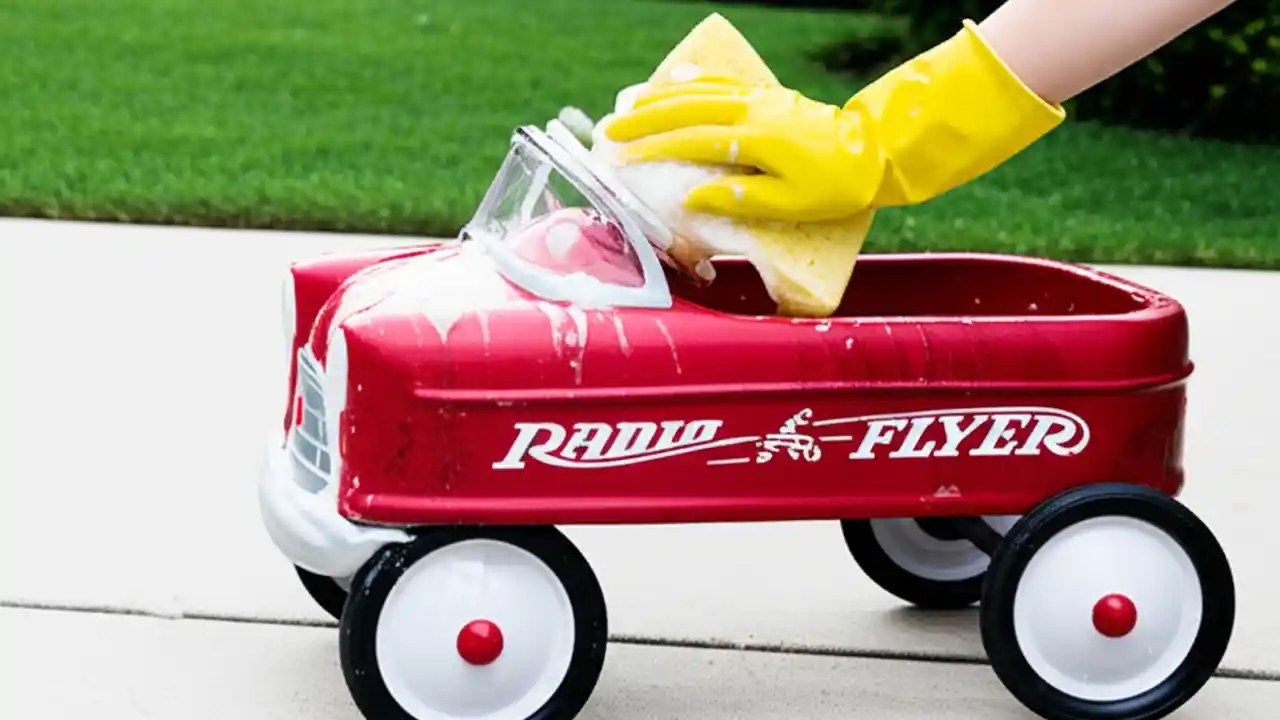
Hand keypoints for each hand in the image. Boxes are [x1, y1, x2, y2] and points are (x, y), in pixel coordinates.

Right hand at [603, 80, 879, 222]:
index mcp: (754, 139)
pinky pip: (722, 82)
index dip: (654, 148)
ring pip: (700, 90)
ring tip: (629, 103)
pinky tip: (674, 79)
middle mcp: (752, 111)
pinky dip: (694, 80)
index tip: (624, 157)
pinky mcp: (768, 95)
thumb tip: (693, 196)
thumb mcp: (789, 204)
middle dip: (645, 117)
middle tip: (611, 128)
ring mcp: (760, 98)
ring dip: (661, 96)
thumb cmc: (833, 186)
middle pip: (687, 108)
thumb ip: (739, 199)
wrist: (874, 153)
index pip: (692, 140)